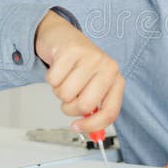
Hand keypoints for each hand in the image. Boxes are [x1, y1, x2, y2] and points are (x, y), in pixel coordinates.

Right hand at [35, 10, 123, 134]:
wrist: (62, 36)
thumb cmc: (79, 64)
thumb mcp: (93, 85)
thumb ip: (94, 108)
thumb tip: (92, 132)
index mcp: (116, 79)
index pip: (110, 112)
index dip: (92, 126)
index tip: (78, 127)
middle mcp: (107, 67)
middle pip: (84, 105)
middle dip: (69, 107)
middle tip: (68, 97)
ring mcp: (90, 57)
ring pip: (66, 94)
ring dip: (59, 90)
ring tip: (65, 77)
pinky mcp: (71, 51)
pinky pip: (53, 80)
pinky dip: (51, 78)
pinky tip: (58, 67)